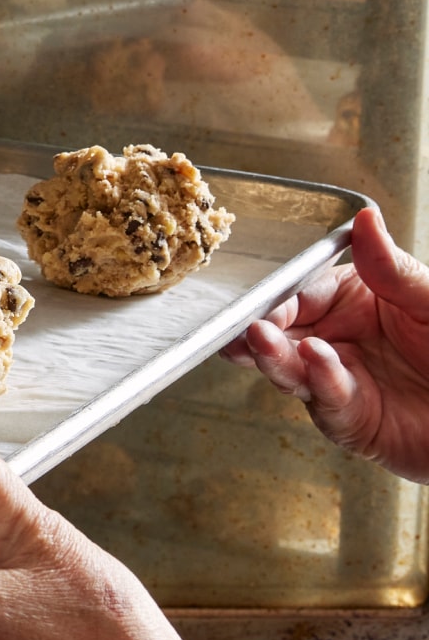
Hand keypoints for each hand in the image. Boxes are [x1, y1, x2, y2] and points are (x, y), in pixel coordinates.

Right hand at [221, 207, 428, 483]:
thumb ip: (390, 268)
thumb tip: (366, 219)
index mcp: (352, 303)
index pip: (298, 297)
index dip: (275, 301)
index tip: (259, 302)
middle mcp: (337, 341)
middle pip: (282, 337)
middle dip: (259, 334)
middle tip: (248, 328)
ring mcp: (339, 381)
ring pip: (291, 371)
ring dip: (275, 358)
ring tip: (263, 341)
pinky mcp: (349, 420)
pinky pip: (326, 402)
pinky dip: (318, 381)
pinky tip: (316, 360)